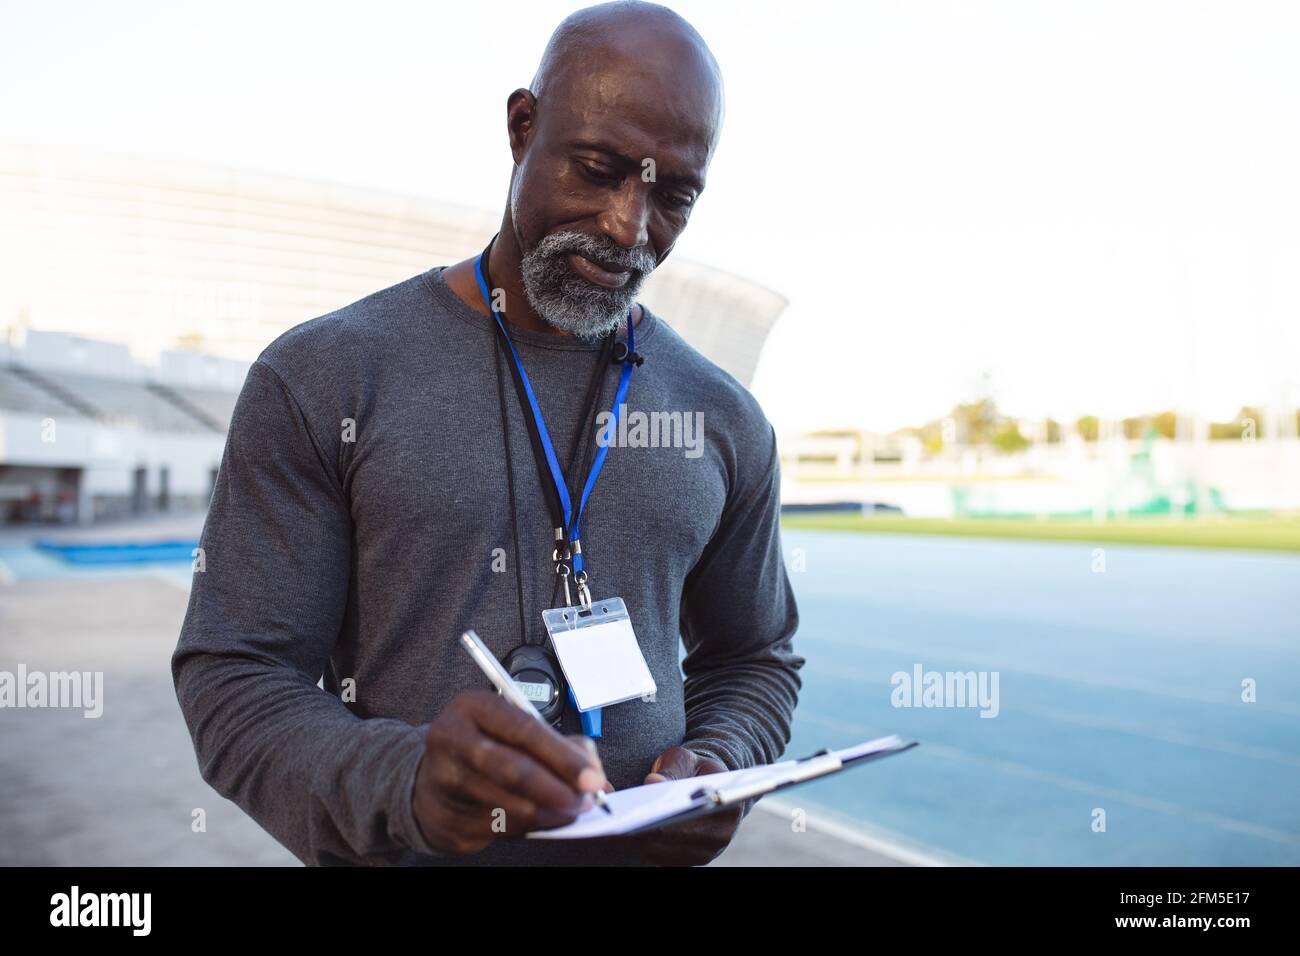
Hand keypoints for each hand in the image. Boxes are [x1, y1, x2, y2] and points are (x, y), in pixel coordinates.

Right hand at [411, 690, 608, 853]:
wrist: (431, 780)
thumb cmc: (484, 747)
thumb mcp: (514, 729)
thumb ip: (557, 745)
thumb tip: (595, 776)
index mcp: (473, 707)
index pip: (524, 729)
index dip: (562, 756)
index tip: (592, 777)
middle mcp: (452, 740)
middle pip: (511, 769)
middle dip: (556, 788)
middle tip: (584, 800)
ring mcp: (446, 782)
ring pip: (510, 806)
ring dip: (549, 813)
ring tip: (568, 809)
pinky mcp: (447, 820)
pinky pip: (502, 830)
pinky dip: (530, 827)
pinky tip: (540, 818)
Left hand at [626, 745, 741, 865]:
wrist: (709, 785)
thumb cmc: (696, 768)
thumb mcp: (687, 759)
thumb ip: (672, 769)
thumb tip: (652, 783)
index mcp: (728, 808)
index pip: (691, 818)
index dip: (662, 818)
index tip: (637, 813)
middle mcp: (720, 837)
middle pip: (672, 840)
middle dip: (642, 832)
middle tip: (614, 823)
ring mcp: (704, 853)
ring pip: (662, 853)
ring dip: (636, 842)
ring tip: (612, 829)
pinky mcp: (687, 861)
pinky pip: (658, 858)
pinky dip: (639, 846)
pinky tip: (620, 834)